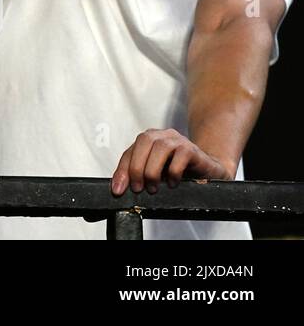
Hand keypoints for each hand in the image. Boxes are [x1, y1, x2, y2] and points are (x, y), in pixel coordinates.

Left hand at [111, 128, 232, 195]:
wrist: (209, 171)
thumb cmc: (179, 171)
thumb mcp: (156, 173)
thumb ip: (139, 175)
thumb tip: (119, 188)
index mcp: (149, 139)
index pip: (129, 151)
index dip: (122, 170)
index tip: (118, 190)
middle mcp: (162, 135)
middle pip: (143, 142)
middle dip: (136, 168)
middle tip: (138, 188)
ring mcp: (178, 140)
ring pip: (160, 148)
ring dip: (153, 171)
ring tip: (153, 188)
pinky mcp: (193, 149)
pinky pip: (181, 156)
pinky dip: (173, 171)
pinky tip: (172, 183)